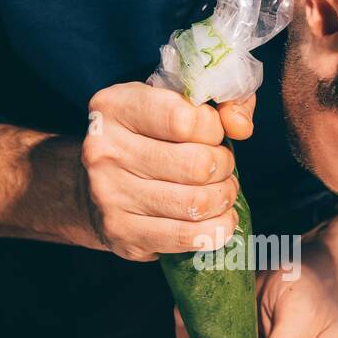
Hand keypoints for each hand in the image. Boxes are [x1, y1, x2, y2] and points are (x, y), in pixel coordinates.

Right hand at [82, 82, 255, 260]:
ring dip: (223, 198)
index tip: (211, 133)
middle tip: (221, 166)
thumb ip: (220, 102)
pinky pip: (188, 236)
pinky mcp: (123, 234)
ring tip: (221, 191)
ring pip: (197, 203)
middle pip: (196, 165)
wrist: (97, 188)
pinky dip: (218, 229)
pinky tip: (219, 218)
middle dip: (223, 166)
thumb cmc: (148, 138)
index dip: (213, 128)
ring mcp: (110, 196)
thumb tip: (241, 126)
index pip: (184, 119)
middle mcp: (104, 151)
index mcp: (114, 108)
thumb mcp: (176, 102)